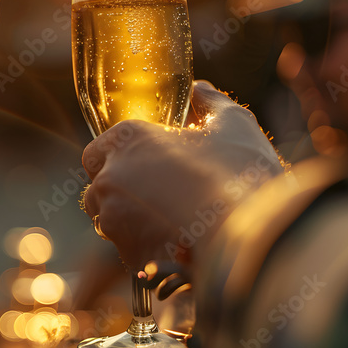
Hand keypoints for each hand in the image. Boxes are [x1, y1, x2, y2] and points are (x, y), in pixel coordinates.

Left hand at [81, 81, 282, 270]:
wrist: (250, 237)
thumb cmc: (240, 174)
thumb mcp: (233, 125)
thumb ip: (211, 104)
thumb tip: (201, 91)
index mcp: (127, 140)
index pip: (96, 152)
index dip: (116, 161)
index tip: (141, 167)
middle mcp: (109, 179)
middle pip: (99, 189)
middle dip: (121, 194)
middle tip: (161, 197)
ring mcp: (114, 221)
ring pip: (111, 223)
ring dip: (132, 223)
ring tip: (174, 223)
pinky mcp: (127, 257)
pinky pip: (130, 253)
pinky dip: (147, 250)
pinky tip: (179, 247)